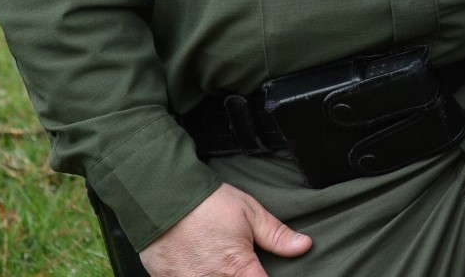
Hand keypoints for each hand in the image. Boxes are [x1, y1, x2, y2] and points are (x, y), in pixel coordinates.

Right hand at [139, 183, 310, 276]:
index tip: (263, 272)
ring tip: (219, 262)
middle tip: (236, 262)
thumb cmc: (206, 203)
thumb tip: (304, 246)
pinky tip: (201, 265)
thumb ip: (276, 235)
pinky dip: (197, 276)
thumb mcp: (248, 212)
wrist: (160, 197)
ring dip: (219, 276)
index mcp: (238, 269)